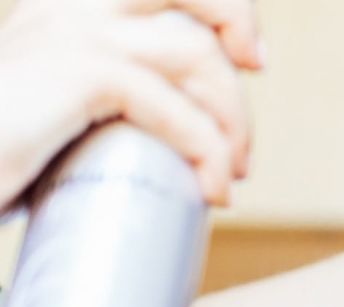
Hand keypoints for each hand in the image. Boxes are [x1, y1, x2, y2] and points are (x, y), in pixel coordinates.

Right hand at [0, 0, 260, 210]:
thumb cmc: (2, 158)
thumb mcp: (67, 109)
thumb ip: (118, 91)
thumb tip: (193, 123)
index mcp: (63, 4)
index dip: (221, 3)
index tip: (249, 54)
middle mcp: (67, 3)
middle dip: (239, 28)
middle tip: (255, 86)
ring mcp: (69, 32)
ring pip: (193, 50)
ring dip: (232, 115)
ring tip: (233, 170)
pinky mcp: (74, 72)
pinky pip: (171, 105)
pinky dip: (207, 150)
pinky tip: (213, 188)